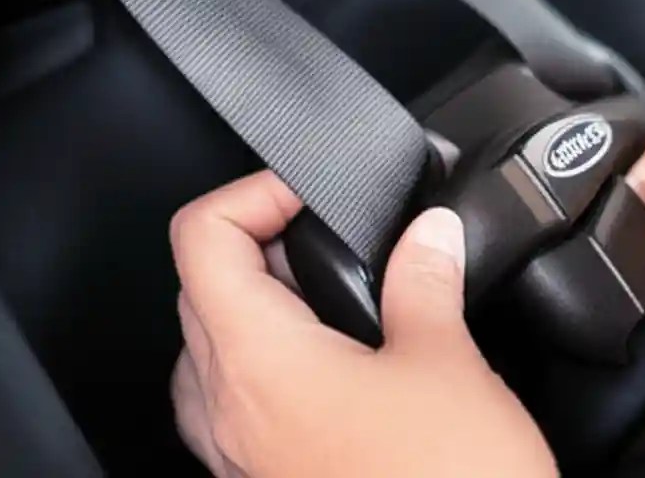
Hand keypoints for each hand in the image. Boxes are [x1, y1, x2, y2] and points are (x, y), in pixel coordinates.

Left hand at [168, 170, 555, 477]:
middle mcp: (230, 406)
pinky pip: (229, 402)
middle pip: (198, 287)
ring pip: (206, 347)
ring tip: (322, 297)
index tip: (308, 195)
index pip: (201, 238)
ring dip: (251, 303)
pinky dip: (260, 362)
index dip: (252, 193)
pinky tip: (322, 368)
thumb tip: (429, 234)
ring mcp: (240, 452)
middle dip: (255, 241)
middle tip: (325, 233)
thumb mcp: (446, 364)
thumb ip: (425, 281)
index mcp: (261, 359)